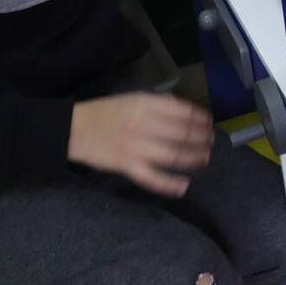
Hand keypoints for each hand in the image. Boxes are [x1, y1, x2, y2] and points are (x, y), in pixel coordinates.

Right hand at [68, 93, 213, 197]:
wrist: (73, 129)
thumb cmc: (104, 112)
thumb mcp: (132, 99)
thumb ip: (158, 104)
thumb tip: (184, 111)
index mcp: (145, 105)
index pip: (182, 112)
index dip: (200, 118)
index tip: (209, 122)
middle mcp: (143, 124)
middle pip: (182, 133)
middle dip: (201, 137)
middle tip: (212, 141)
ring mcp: (136, 147)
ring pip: (173, 154)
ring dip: (193, 157)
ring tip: (205, 157)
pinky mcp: (127, 166)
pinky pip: (152, 178)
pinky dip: (169, 184)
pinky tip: (183, 186)